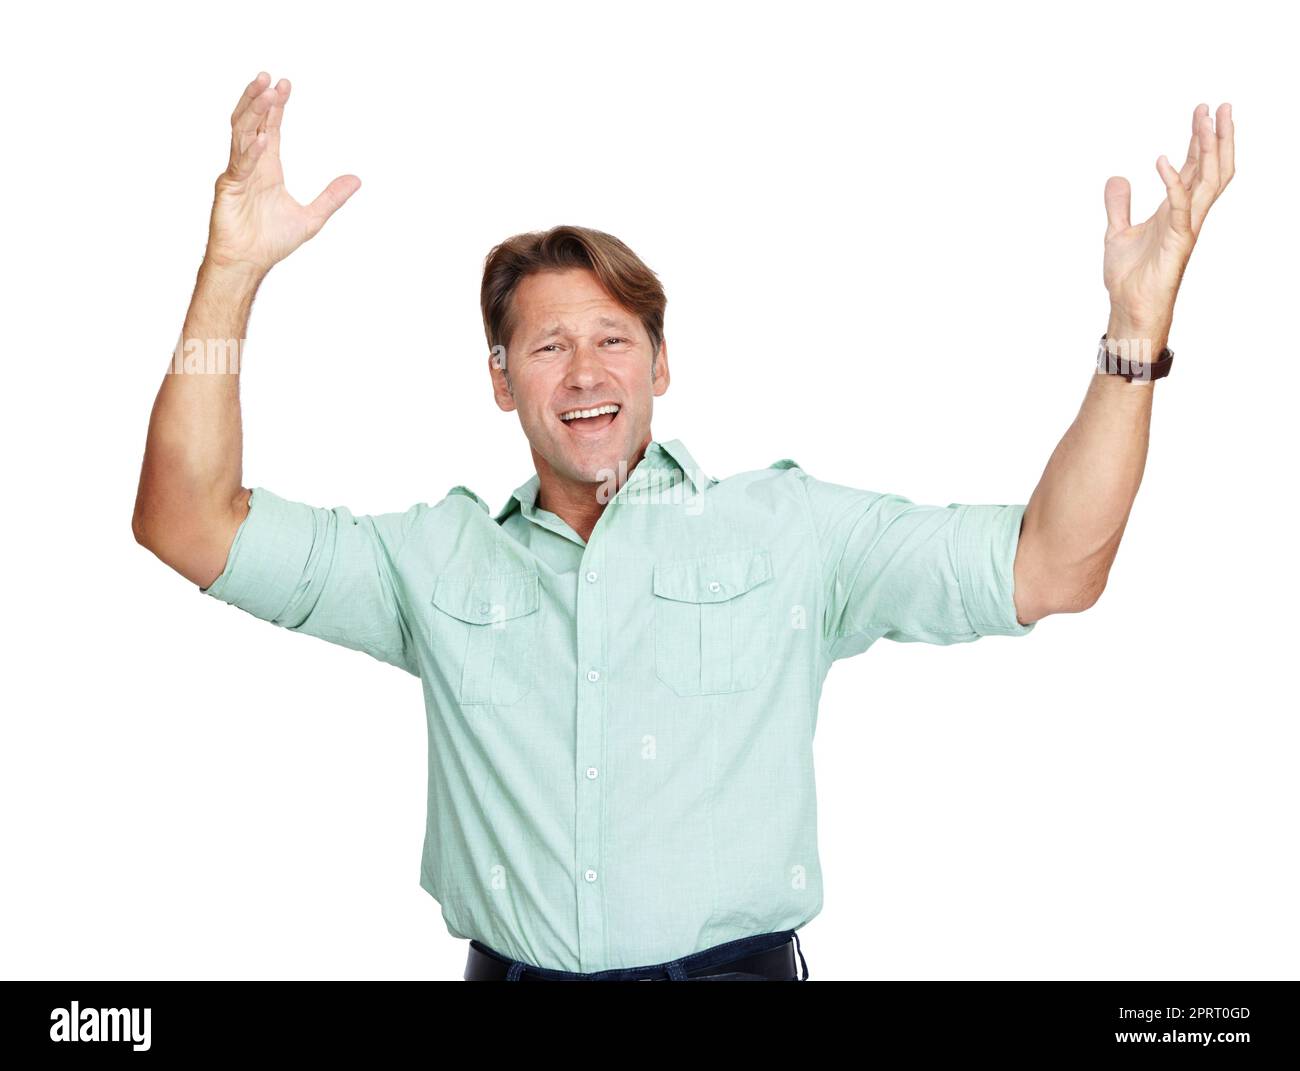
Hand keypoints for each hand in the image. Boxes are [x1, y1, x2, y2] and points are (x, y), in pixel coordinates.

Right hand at [204, 72, 360, 276]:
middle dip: (260, 99)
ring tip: (264, 92)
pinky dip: (252, 152)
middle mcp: (250, 165)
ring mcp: (237, 174)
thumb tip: (357, 180)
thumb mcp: (311, 218)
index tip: (284, 84)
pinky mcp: (228, 189)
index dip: (276, 106)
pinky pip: (240, 165)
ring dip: (252, 113)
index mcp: (267, 167)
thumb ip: (332, 198)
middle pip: (252, 122)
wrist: (248, 264)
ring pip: (241, 135)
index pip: (270, 128)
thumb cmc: (270, 242)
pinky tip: (264, 139)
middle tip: (270, 77)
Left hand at [1102, 103, 1234, 343]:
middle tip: (1219, 105)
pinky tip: (1161, 161)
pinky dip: (1172, 182)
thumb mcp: (1116, 232)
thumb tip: (1116, 177)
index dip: (1201, 140)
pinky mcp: (1176, 241)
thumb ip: (1119, 205)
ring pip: (1208, 181)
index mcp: (1176, 210)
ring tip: (1205, 120)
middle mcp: (1187, 215)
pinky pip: (1178, 206)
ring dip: (1207, 149)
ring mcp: (1185, 227)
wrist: (1128, 307)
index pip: (1197, 167)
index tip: (1202, 112)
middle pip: (1213, 168)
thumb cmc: (1129, 276)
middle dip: (1217, 136)